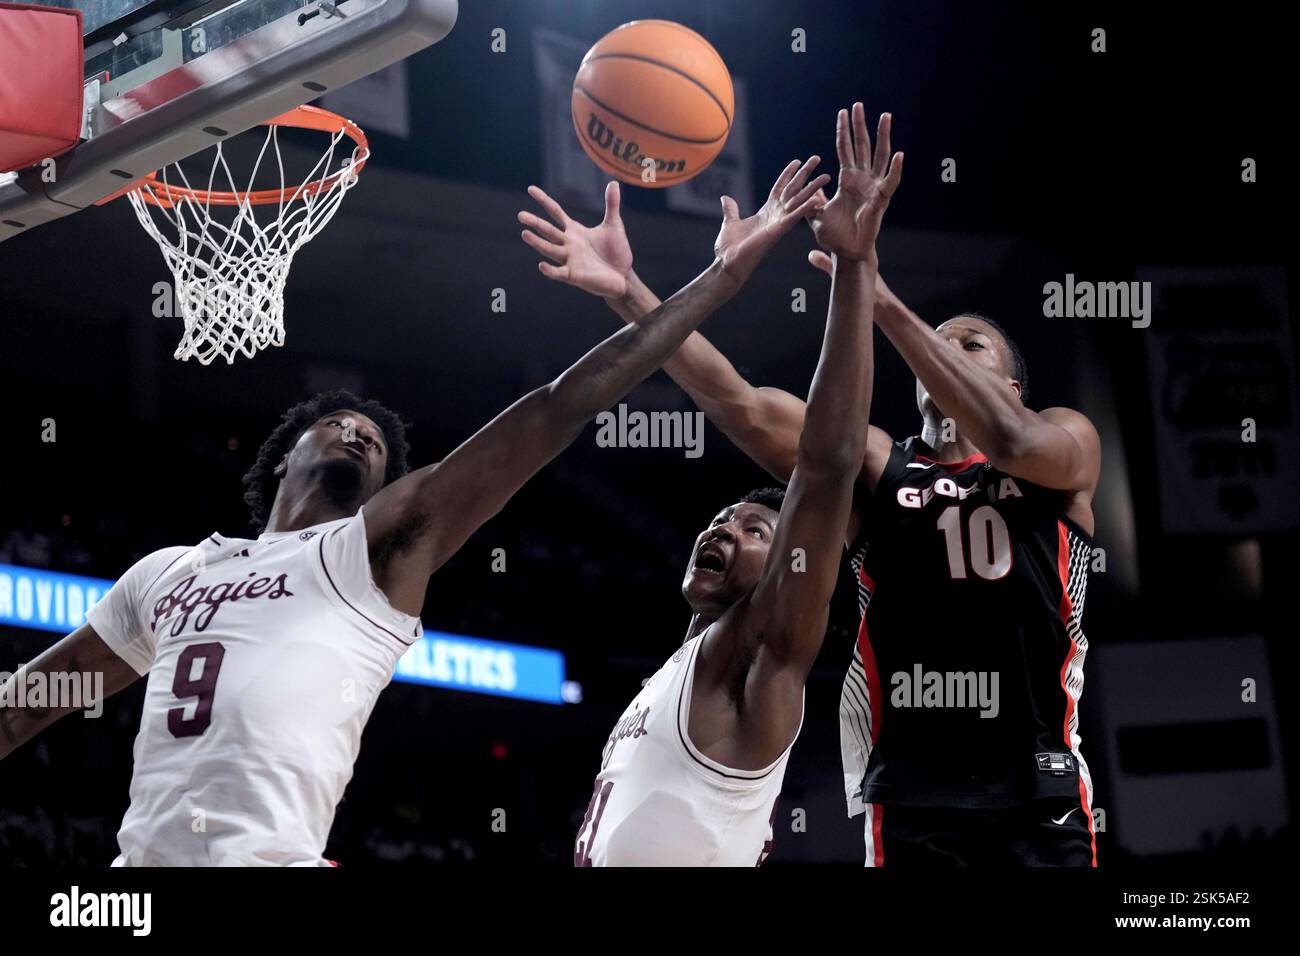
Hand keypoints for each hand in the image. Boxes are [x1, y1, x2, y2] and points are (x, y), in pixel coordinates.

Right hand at [519, 181, 631, 298]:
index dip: (543, 200)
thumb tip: (613, 182)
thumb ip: (611, 204)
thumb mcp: (614, 225)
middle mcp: (569, 244)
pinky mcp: (574, 275)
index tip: (530, 189)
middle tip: (520, 215)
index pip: (555, 212)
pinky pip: (559, 273)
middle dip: (535, 223)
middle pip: (548, 231)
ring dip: (537, 243)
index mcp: (575, 231)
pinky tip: (542, 265)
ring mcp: (570, 260)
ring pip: (550, 249)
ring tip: (525, 234)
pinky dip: (550, 270)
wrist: (623, 276)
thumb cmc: (616, 252)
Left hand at [714, 157, 830, 287]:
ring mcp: (779, 222)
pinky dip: (805, 208)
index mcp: (766, 212)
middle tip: (817, 158)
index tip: (797, 161)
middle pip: (794, 189)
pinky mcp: (778, 230)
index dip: (788, 174)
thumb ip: (731, 210)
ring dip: (813, 188)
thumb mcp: (730, 222)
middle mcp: (776, 215)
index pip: (780, 188)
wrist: (728, 264)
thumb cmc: (730, 248)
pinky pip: (794, 217)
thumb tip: (725, 198)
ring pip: (799, 201)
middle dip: (805, 174)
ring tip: (826, 176)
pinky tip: (816, 199)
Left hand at [808, 103, 902, 260]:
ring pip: (879, 156)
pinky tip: (900, 155)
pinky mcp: (880, 200)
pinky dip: (896, 170)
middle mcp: (861, 179)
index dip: (843, 131)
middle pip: (862, 146)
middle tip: (858, 105)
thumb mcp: (816, 215)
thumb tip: (807, 191)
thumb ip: (812, 201)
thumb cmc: (834, 235)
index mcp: (847, 180)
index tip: (842, 112)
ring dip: (883, 136)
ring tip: (885, 116)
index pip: (844, 149)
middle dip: (860, 125)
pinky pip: (891, 182)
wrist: (846, 251)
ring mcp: (873, 187)